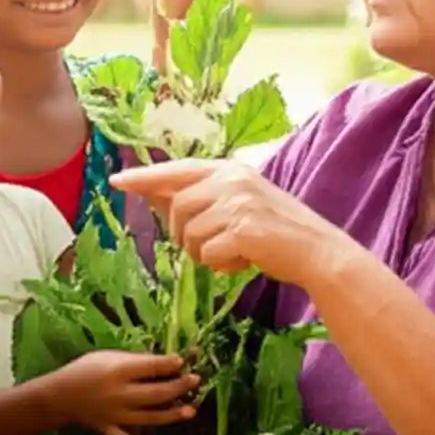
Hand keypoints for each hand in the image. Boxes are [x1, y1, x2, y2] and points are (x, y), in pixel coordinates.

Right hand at [52, 350, 198, 434]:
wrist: (59, 395)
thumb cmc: (85, 369)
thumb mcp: (107, 356)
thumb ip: (133, 361)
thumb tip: (162, 363)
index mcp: (117, 371)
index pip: (149, 367)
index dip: (168, 364)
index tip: (183, 361)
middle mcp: (118, 394)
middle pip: (154, 393)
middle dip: (177, 386)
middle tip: (195, 380)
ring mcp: (114, 415)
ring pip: (148, 417)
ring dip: (170, 415)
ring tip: (190, 411)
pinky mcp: (108, 429)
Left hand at [111, 159, 352, 286]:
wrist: (317, 252)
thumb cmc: (276, 233)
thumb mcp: (238, 206)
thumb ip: (202, 199)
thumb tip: (155, 197)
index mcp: (230, 170)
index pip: (178, 170)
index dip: (146, 176)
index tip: (118, 181)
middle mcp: (232, 180)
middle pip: (178, 207)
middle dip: (182, 234)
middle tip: (208, 248)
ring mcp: (238, 203)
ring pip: (189, 234)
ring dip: (203, 253)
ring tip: (232, 254)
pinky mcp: (242, 229)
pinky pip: (207, 253)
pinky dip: (221, 265)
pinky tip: (244, 262)